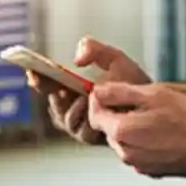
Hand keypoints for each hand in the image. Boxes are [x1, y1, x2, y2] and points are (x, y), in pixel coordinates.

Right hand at [25, 37, 151, 144]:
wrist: (153, 104)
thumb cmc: (132, 83)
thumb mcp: (115, 59)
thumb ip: (95, 49)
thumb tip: (77, 58)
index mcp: (73, 87)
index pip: (48, 83)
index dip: (38, 78)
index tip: (32, 71)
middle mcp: (72, 107)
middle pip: (53, 103)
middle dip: (55, 95)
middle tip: (62, 87)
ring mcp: (81, 123)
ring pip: (65, 118)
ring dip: (72, 109)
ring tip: (84, 98)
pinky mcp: (93, 137)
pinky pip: (81, 130)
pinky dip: (85, 121)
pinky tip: (94, 112)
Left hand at [87, 82, 185, 178]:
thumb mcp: (152, 94)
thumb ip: (119, 92)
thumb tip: (99, 91)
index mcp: (121, 131)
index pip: (94, 113)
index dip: (99, 99)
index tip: (109, 92)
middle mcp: (125, 152)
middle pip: (108, 128)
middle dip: (116, 114)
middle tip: (139, 102)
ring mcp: (138, 164)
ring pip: (123, 141)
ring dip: (131, 128)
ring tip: (155, 117)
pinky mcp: (150, 171)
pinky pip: (137, 152)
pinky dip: (143, 142)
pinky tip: (162, 132)